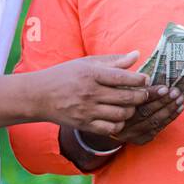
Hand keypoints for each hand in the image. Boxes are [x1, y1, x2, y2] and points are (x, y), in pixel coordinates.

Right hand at [32, 51, 151, 136]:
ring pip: (121, 114)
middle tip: (144, 94)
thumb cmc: (65, 75)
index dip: (139, 80)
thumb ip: (113, 60)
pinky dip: (119, 124)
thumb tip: (136, 55)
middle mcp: (90, 93)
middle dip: (141, 96)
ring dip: (131, 111)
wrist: (39, 96)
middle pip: (126, 97)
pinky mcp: (84, 124)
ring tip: (131, 105)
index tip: (145, 79)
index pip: (122, 77)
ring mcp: (86, 110)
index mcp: (91, 74)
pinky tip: (118, 117)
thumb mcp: (86, 63)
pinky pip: (110, 128)